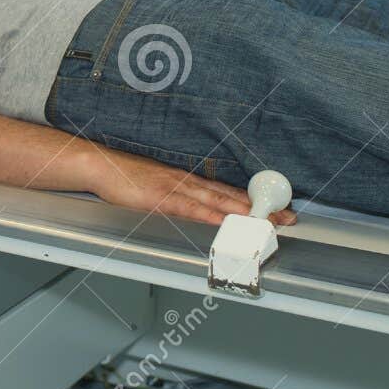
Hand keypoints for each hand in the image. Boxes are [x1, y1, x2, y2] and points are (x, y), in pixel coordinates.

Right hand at [87, 147, 297, 226]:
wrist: (101, 165)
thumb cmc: (124, 176)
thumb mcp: (156, 183)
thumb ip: (177, 194)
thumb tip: (196, 207)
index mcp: (186, 180)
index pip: (227, 191)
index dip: (253, 201)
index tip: (277, 208)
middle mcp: (187, 182)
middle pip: (230, 196)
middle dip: (261, 209)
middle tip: (288, 218)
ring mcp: (175, 189)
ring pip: (217, 202)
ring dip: (244, 212)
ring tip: (268, 222)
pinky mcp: (160, 198)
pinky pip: (190, 209)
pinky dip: (210, 216)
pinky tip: (225, 222)